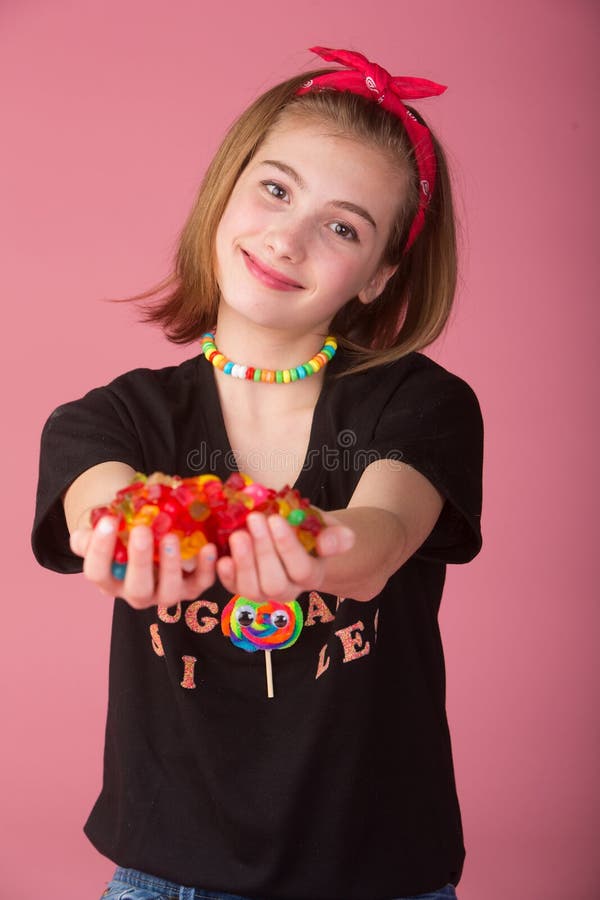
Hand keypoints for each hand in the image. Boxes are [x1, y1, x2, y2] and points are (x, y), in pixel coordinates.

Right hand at [69, 517, 217, 609]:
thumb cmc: (122, 536)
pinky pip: (200, 583)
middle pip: (137, 589)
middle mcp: (136, 593)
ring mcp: (164, 594)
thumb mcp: (103, 533)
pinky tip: (207, 547)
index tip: (108, 521)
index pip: (98, 572)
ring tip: (171, 537)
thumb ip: (93, 531)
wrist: (148, 540)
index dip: (100, 550)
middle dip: (139, 561)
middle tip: (141, 530)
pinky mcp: (190, 588)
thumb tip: (96, 525)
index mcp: (109, 580)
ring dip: (171, 566)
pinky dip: (206, 568)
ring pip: (169, 593)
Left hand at [215, 510, 354, 603]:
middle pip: (274, 583)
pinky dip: (226, 575)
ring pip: (252, 590)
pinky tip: (222, 557)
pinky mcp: (242, 587)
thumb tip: (327, 544)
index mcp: (312, 575)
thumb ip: (335, 536)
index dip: (287, 546)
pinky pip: (232, 588)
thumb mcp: (328, 527)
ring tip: (237, 535)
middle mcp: (288, 589)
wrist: (296, 540)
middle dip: (263, 551)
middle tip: (254, 519)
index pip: (301, 569)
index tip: (275, 519)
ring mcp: (263, 591)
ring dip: (243, 563)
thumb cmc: (310, 531)